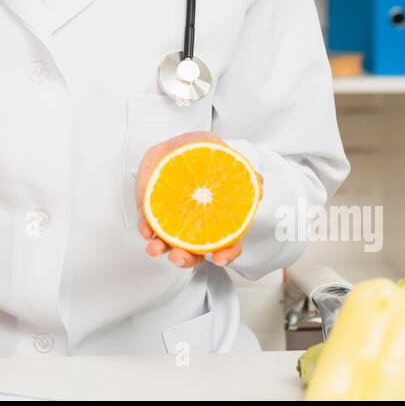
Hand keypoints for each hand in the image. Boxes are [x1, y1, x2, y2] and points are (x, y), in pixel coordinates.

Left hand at [134, 130, 260, 268]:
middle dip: (186, 260)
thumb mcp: (219, 153)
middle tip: (179, 256)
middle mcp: (194, 225)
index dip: (226, 254)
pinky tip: (146, 230)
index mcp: (215, 217)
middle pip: (193, 253)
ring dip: (161, 249)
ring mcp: (171, 221)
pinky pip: (146, 225)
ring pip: (167, 244)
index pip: (226, 243)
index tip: (219, 258)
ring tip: (157, 248)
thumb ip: (238, 167)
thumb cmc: (197, 154)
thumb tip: (258, 183)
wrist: (170, 146)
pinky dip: (146, 230)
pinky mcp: (150, 212)